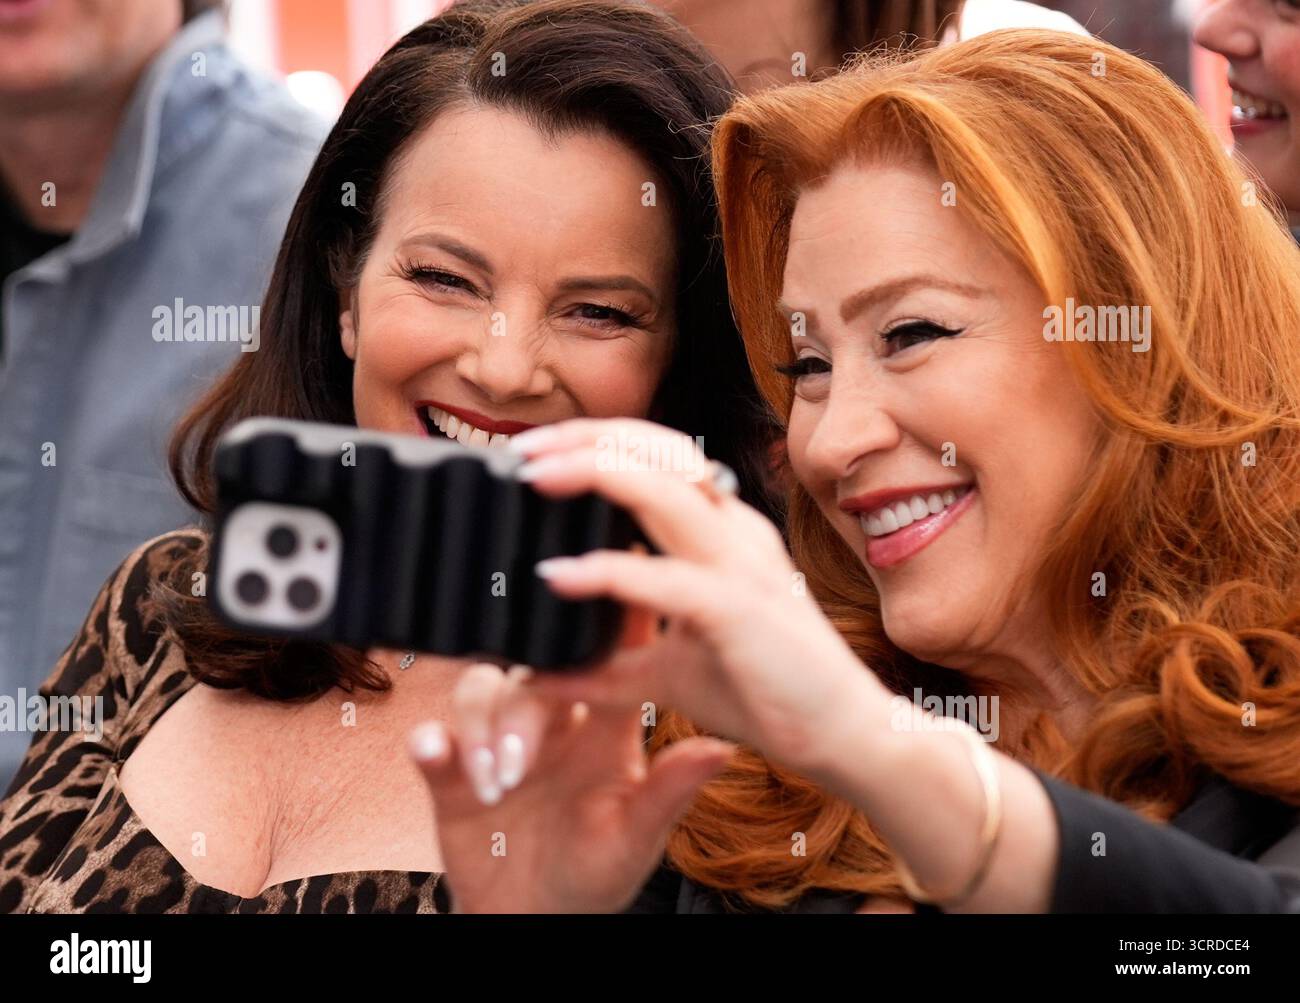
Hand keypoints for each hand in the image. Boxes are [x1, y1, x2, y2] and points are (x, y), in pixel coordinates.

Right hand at [409, 622, 734, 912]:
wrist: (531, 921)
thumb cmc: (595, 876)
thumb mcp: (636, 840)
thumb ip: (669, 791)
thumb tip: (721, 749)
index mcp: (606, 727)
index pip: (612, 657)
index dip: (612, 620)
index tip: (610, 584)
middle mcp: (554, 721)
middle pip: (534, 669)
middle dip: (524, 705)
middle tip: (520, 760)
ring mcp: (500, 739)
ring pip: (483, 692)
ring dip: (482, 732)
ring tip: (495, 784)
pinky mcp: (453, 767)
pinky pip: (434, 736)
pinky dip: (431, 742)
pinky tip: (435, 753)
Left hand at [509, 418, 891, 774]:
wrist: (844, 736)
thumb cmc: (767, 693)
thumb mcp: (668, 675)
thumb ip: (609, 667)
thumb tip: (538, 674)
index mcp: (723, 531)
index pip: (657, 457)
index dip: (595, 441)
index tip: (535, 453)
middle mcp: (735, 531)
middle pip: (657, 453)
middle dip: (585, 438)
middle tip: (522, 447)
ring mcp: (742, 565)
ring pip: (665, 491)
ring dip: (593, 474)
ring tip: (534, 477)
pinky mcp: (742, 611)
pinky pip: (668, 578)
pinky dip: (608, 572)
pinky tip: (559, 574)